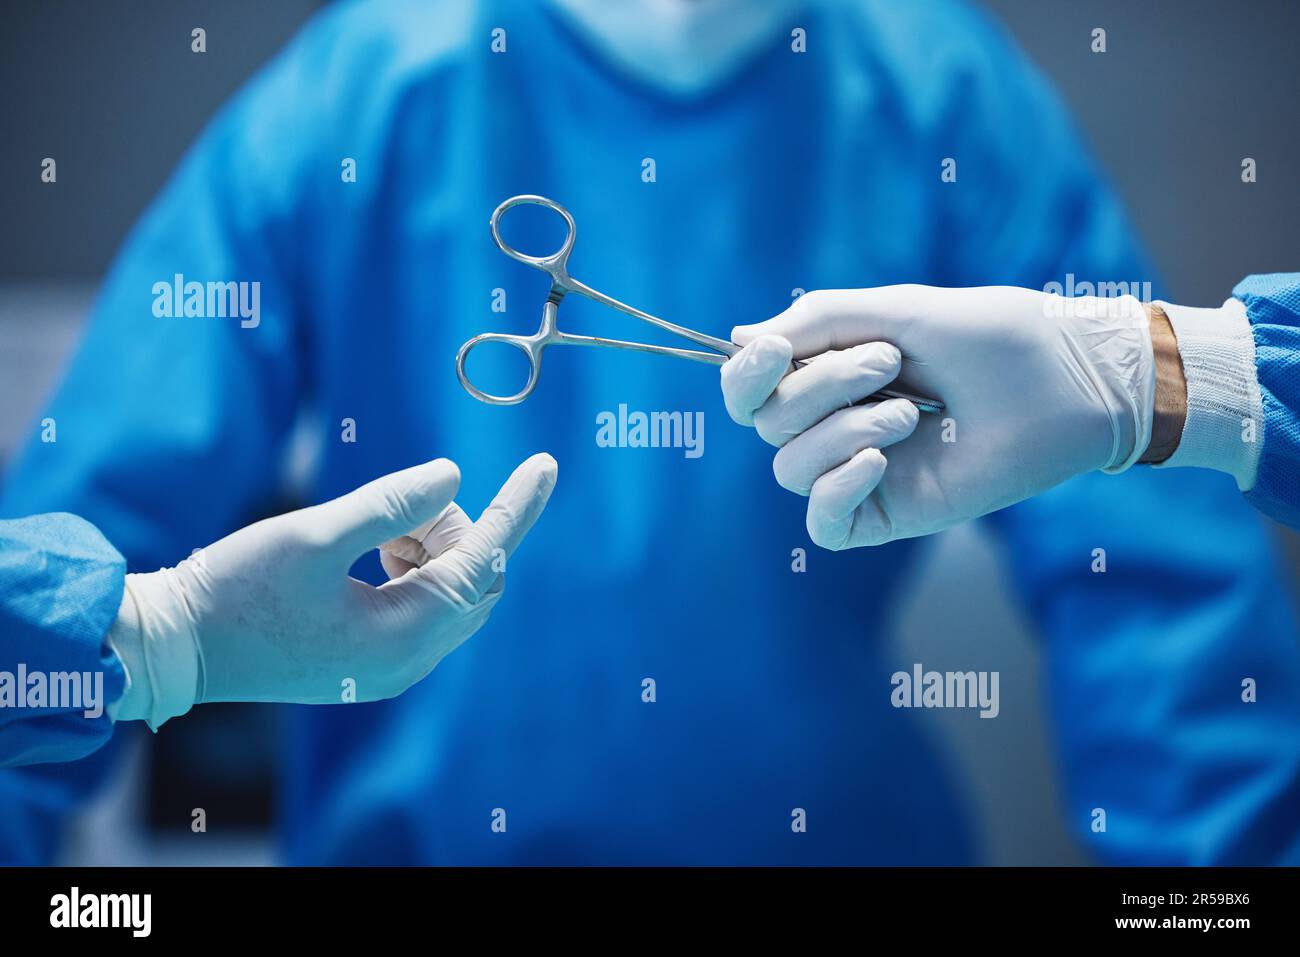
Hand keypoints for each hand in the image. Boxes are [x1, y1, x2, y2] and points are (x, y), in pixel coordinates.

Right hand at [110, 454, 556, 725]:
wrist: (176, 649)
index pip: (485, 560)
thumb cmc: (237, 589)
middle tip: (399, 510)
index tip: (547, 464)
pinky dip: (412, 568)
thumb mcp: (315, 535)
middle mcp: (410, 662)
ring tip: (374, 532)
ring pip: (450, 590)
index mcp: (403, 636)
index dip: (516, 507)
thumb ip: (391, 505)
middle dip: (453, 529)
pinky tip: (373, 553)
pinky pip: (423, 606)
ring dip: (428, 546)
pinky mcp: (373, 663)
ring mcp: (393, 668)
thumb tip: (455, 476)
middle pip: (474, 577)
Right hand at [721, 285, 1153, 548]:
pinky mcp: (886, 512)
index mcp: (831, 376)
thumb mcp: (896, 310)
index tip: (775, 351)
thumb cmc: (991, 337)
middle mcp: (835, 424)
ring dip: (842, 431)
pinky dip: (836, 489)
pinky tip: (877, 462)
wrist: (1067, 381)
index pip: (751, 390)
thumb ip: (816, 321)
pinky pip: (823, 522)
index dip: (746, 376)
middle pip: (768, 423)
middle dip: (822, 387)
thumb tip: (737, 339)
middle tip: (894, 362)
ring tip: (912, 412)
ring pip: (790, 468)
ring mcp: (858, 472)